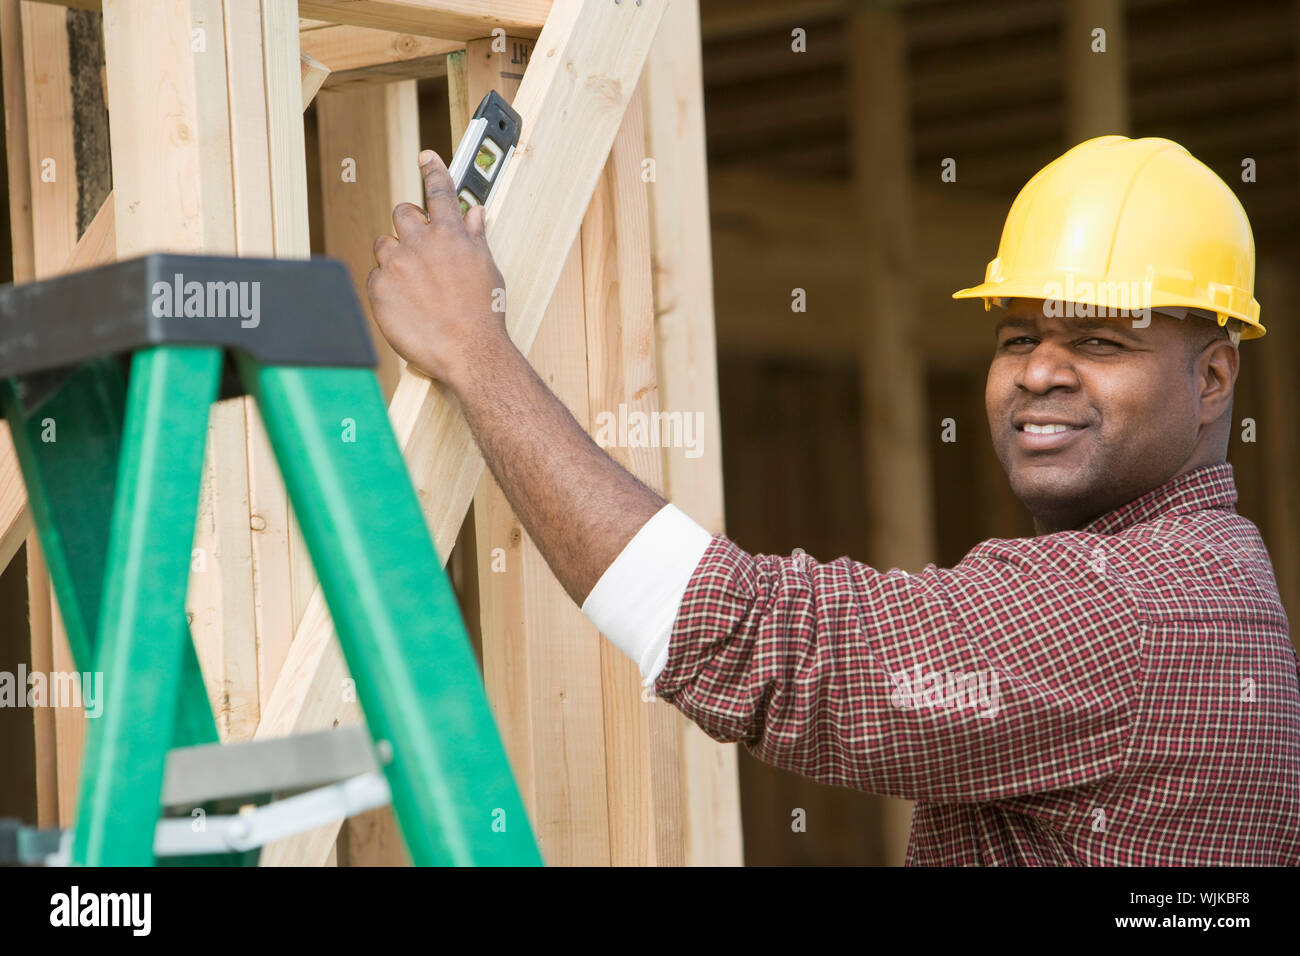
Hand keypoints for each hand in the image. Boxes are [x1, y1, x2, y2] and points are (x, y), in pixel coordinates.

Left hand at [367, 149, 508, 388]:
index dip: (433, 170)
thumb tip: (475, 214)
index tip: (426, 157)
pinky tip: (405, 304)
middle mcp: (421, 242)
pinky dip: (387, 286)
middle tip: (418, 246)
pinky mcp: (379, 287)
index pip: (440, 191)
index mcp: (450, 234)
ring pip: (384, 244)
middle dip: (408, 224)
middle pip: (402, 213)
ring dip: (395, 257)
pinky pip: (375, 276)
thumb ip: (476, 237)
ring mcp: (397, 264)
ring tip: (413, 284)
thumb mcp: (487, 269)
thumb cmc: (483, 314)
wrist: (467, 350)